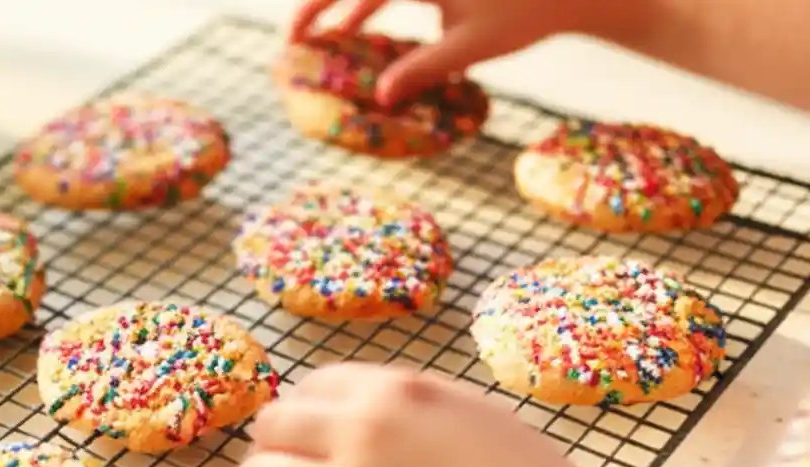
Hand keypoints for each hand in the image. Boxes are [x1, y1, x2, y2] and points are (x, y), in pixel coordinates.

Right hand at [290, 0, 606, 105]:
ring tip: (338, 37)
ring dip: (355, 6)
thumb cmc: (527, 14)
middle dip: (325, 5)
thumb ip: (422, 70)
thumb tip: (382, 101)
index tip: (295, 39)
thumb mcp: (471, 46)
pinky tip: (370, 27)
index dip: (314, 8)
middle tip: (303, 39)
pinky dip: (381, 4)